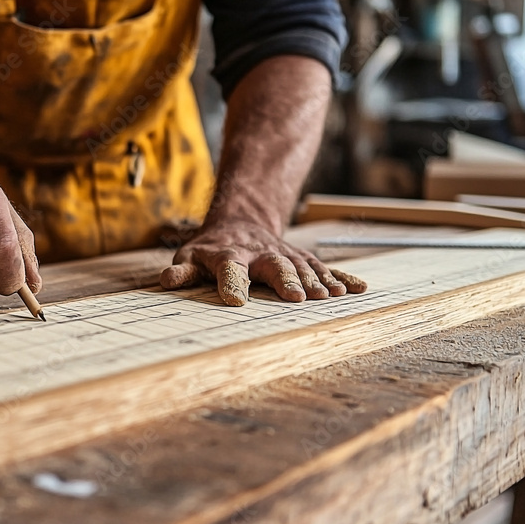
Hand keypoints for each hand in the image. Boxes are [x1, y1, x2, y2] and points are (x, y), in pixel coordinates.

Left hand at [160, 220, 365, 305]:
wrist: (240, 221)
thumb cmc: (210, 250)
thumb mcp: (191, 257)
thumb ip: (182, 272)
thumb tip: (166, 280)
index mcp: (228, 256)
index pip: (229, 269)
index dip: (232, 284)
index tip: (237, 301)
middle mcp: (259, 254)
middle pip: (274, 265)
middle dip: (287, 279)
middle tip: (300, 297)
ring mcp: (283, 255)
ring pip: (302, 266)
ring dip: (317, 281)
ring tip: (331, 297)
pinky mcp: (301, 259)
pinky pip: (323, 268)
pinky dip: (341, 277)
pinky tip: (358, 289)